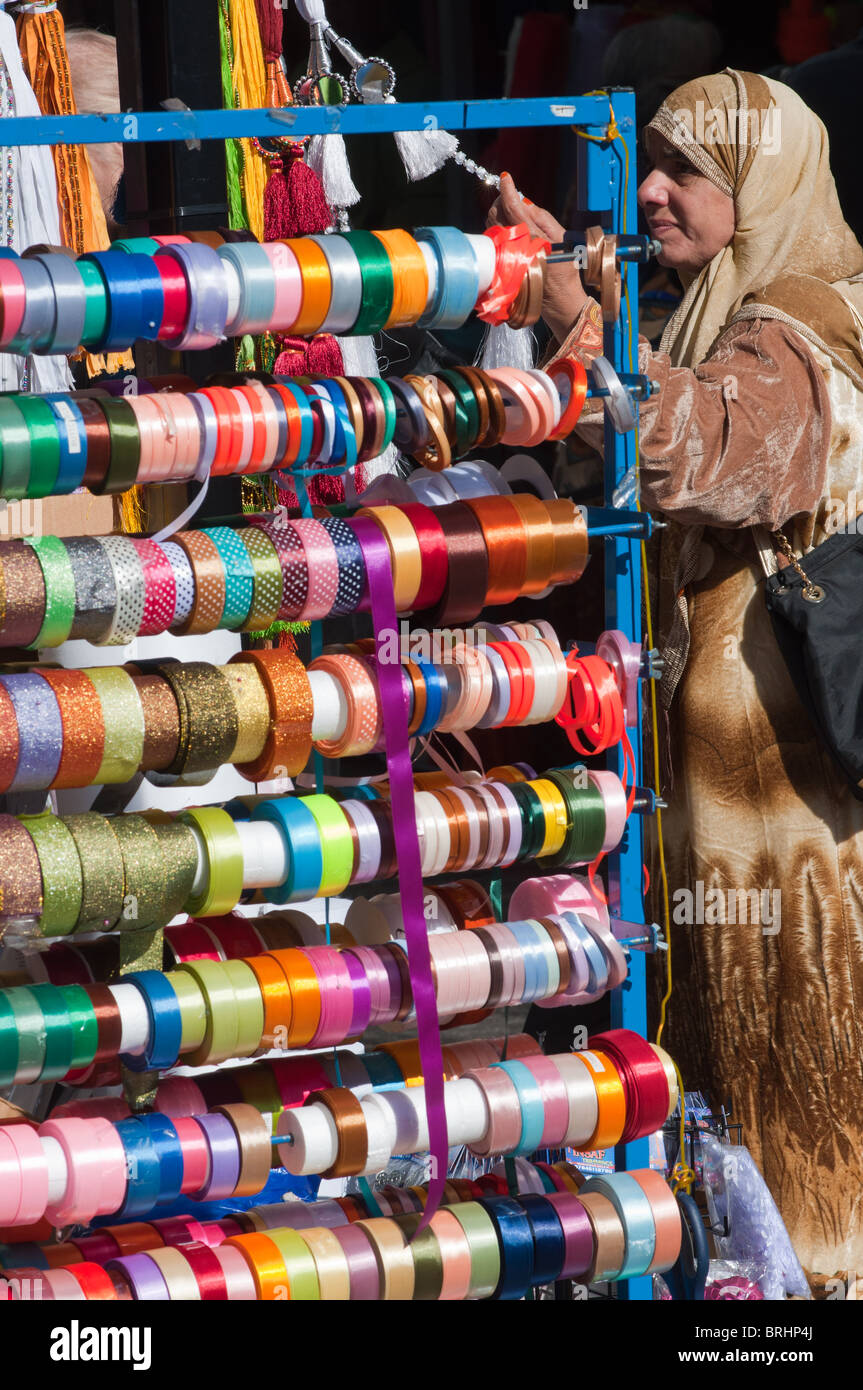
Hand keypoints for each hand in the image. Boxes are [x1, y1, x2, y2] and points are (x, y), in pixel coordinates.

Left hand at [486, 173, 588, 341]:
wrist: (558, 299)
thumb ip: (540, 216)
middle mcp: (515, 248)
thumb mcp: (560, 236)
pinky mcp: (500, 265)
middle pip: (496, 214)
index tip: (505, 178)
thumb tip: (521, 199)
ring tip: (511, 213)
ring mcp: (505, 258)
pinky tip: (509, 230)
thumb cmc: (564, 266)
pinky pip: (493, 239)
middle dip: (501, 200)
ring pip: (491, 225)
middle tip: (510, 196)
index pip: (513, 207)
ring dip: (498, 213)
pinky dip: (498, 228)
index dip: (507, 190)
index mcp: (533, 238)